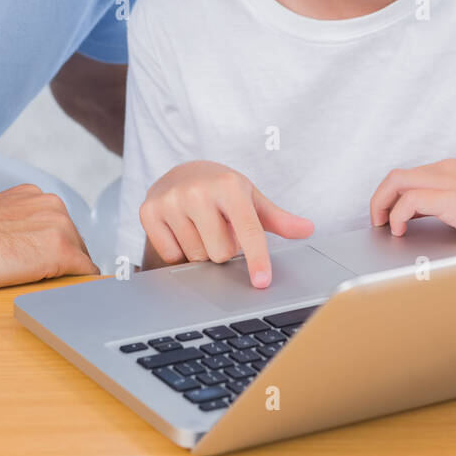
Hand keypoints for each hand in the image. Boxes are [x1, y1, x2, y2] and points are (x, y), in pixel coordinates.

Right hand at [0, 185, 99, 291]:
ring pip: (79, 258)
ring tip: (45, 292)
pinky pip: (84, 273)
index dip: (50, 251)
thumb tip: (20, 248)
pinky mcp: (59, 250)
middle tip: (43, 284)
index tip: (44, 267)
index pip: (58, 227)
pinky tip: (66, 299)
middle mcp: (50, 204)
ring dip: (67, 275)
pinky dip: (79, 288)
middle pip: (74, 241)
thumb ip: (12, 228)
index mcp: (32, 195)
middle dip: (63, 263)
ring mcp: (58, 225)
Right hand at [140, 161, 313, 287]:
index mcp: (229, 185)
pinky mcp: (148, 212)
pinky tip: (181, 230)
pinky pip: (171, 255)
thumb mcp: (251, 198)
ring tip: (200, 227)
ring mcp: (170, 200)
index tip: (261, 282)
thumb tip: (307, 229)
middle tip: (220, 229)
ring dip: (202, 250)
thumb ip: (278, 219)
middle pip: (220, 253)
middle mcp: (197, 190)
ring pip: (195, 257)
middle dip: (224, 249)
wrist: (180, 173)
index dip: (257, 258)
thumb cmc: (222, 190)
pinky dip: (179, 250)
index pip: (248, 230)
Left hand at [369, 158, 455, 246]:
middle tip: (377, 220)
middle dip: (379, 198)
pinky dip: (398, 214)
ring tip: (384, 225)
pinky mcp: (454, 198)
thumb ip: (433, 205)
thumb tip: (404, 215)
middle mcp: (447, 170)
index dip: (387, 196)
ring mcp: (451, 181)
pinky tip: (400, 230)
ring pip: (398, 181)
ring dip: (382, 204)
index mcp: (449, 170)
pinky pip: (411, 199)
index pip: (405, 176)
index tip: (382, 215)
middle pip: (396, 176)